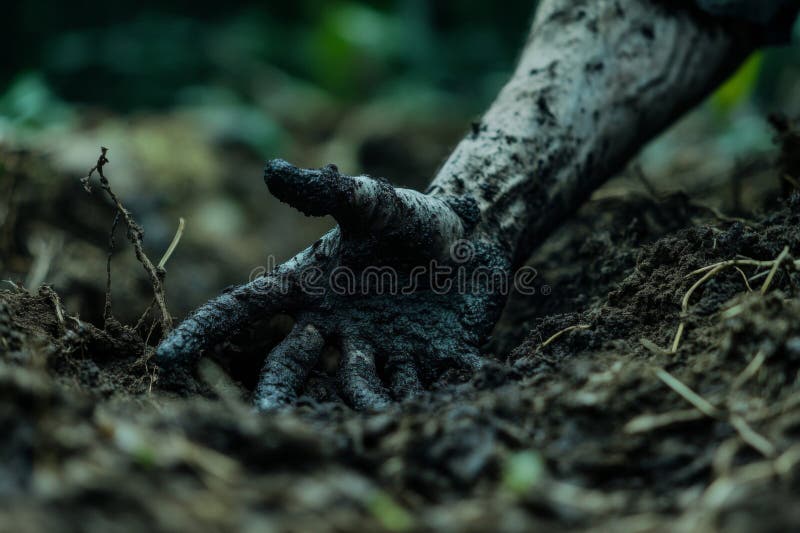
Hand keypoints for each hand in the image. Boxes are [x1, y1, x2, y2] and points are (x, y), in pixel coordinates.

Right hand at [156, 160, 509, 409]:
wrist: (469, 240)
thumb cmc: (410, 220)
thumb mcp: (370, 201)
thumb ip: (325, 191)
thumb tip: (270, 170)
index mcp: (310, 287)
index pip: (247, 309)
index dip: (208, 331)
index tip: (168, 361)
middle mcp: (332, 328)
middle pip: (292, 363)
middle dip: (278, 389)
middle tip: (266, 418)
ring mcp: (376, 351)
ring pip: (355, 385)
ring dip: (358, 401)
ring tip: (371, 416)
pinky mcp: (420, 365)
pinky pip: (416, 387)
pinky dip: (418, 399)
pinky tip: (424, 409)